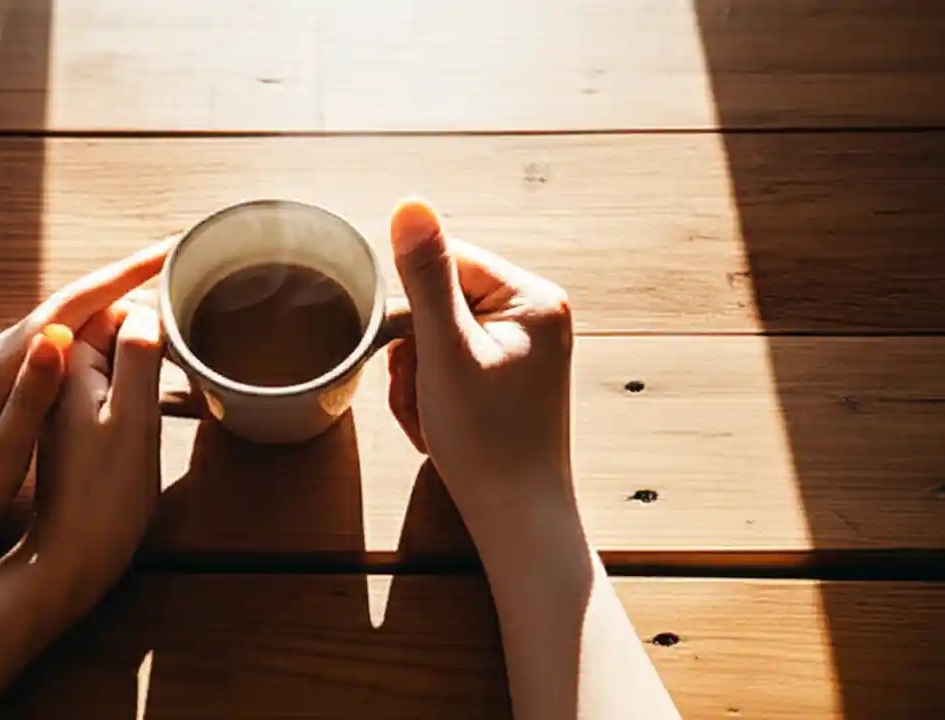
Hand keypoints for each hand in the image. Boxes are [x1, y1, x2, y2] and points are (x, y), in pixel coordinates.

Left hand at [0, 243, 170, 566]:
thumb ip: (28, 396)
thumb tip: (54, 336)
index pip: (70, 306)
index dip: (121, 276)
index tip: (163, 253)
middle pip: (68, 303)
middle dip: (122, 280)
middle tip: (172, 266)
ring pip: (60, 321)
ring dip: (106, 301)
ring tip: (153, 291)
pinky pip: (49, 342)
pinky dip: (86, 329)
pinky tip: (105, 334)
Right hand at [386, 199, 574, 548]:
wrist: (516, 519)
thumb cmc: (487, 443)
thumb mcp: (445, 353)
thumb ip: (425, 276)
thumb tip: (410, 203)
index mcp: (533, 298)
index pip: (447, 262)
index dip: (411, 308)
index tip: (407, 355)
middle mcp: (537, 313)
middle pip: (439, 300)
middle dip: (414, 352)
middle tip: (419, 397)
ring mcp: (525, 345)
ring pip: (438, 334)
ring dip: (418, 376)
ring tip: (427, 417)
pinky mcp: (510, 373)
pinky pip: (452, 360)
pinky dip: (433, 391)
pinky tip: (437, 425)